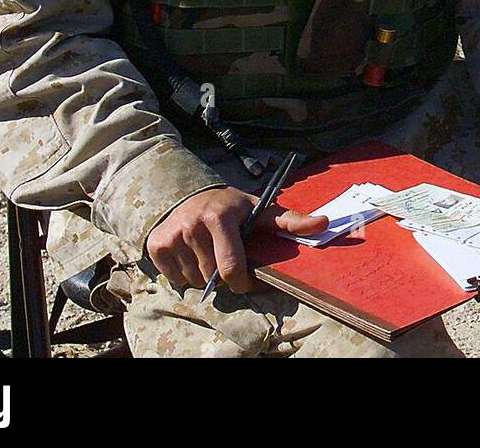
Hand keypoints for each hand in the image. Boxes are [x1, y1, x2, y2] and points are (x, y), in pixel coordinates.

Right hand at [146, 187, 327, 293]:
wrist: (190, 197)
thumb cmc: (232, 208)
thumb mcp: (259, 211)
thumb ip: (290, 221)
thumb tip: (324, 223)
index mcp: (220, 217)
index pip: (232, 269)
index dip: (244, 281)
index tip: (248, 276)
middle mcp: (193, 225)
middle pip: (214, 278)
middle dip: (224, 275)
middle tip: (227, 255)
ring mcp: (172, 236)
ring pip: (194, 281)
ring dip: (205, 275)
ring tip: (209, 251)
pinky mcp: (156, 246)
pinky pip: (175, 279)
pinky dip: (186, 274)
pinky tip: (192, 253)